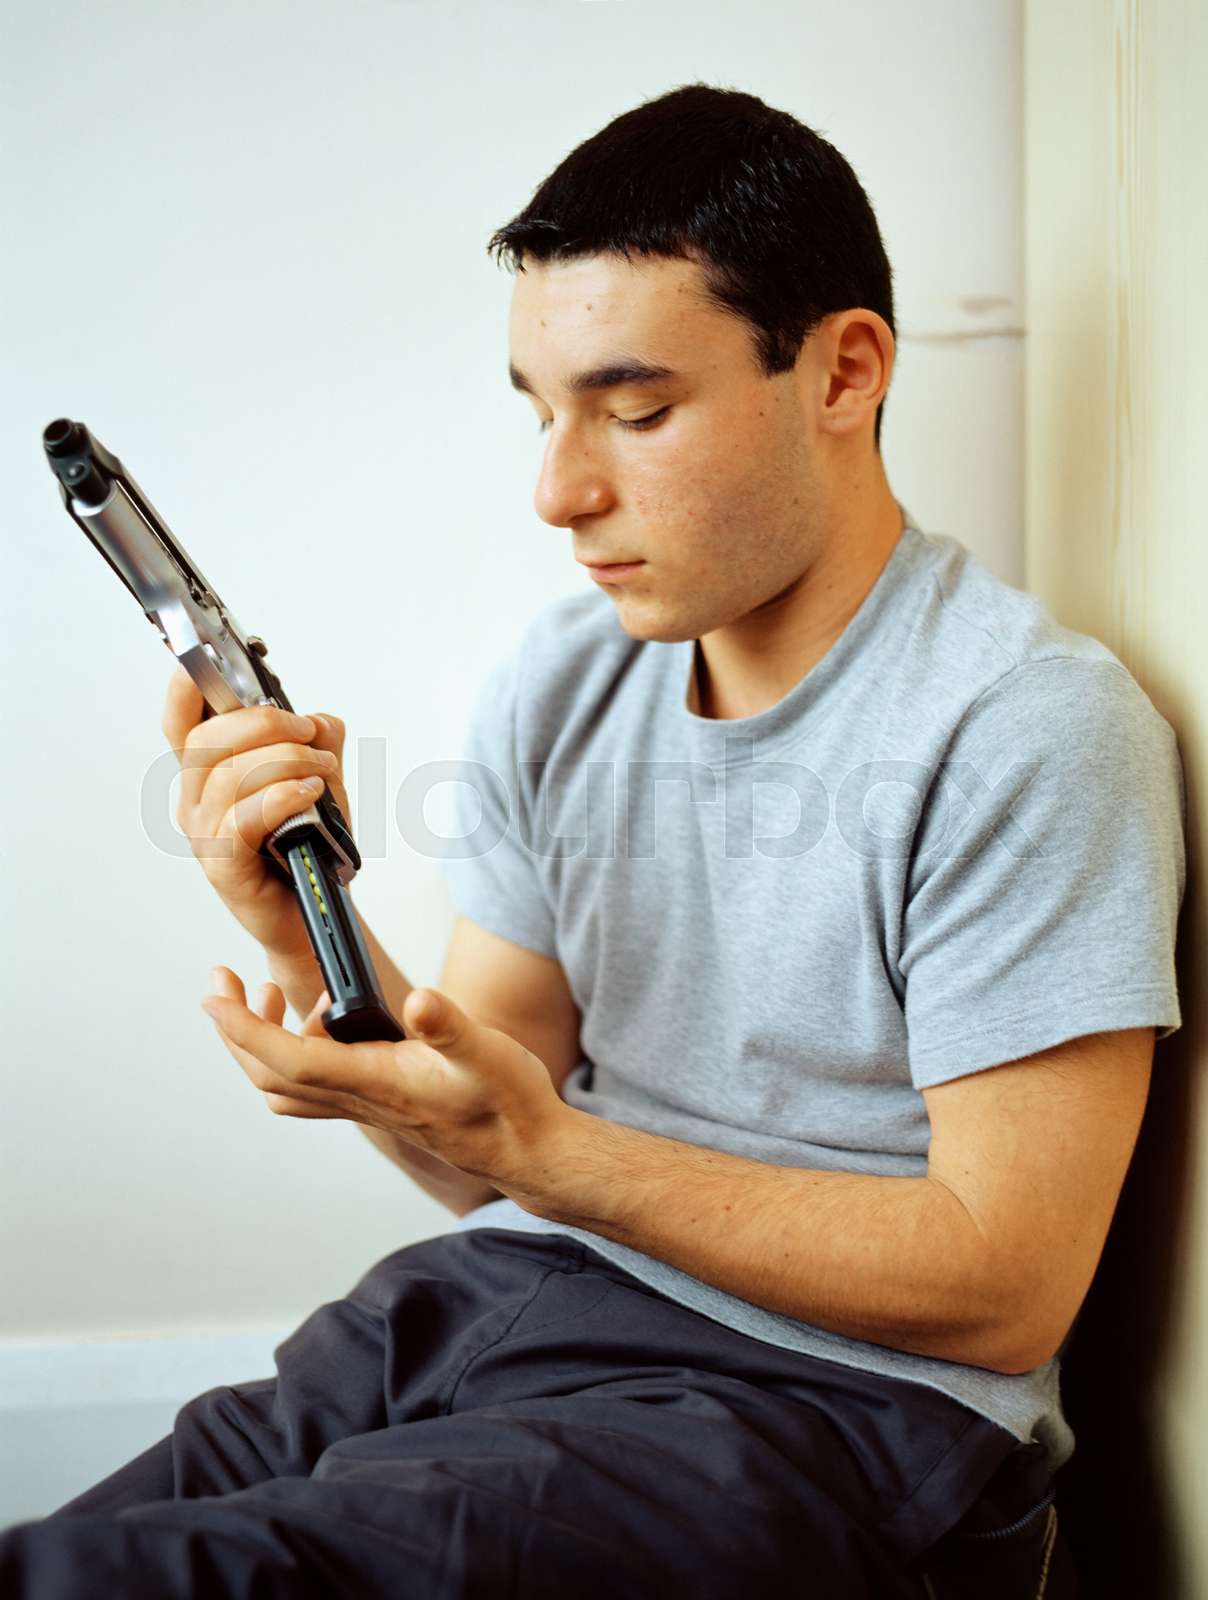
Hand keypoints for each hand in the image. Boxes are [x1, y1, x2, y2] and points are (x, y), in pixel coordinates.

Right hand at [161, 665, 349, 968]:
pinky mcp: (224, 866)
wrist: (314, 912)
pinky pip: (244, 818)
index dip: (188, 688)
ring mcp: (204, 835)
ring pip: (231, 776)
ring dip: (285, 761)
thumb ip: (318, 742)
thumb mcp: (320, 780)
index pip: (182, 723)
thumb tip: (321, 719)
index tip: (207, 658)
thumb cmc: (308, 846)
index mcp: (208, 774)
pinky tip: (309, 793)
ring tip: (321, 771)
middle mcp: (195, 802)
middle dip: (264, 723)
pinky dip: (282, 796)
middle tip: (308, 732)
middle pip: (209, 740)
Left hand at [200, 966, 569, 1200]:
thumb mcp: (487, 1053)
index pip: (288, 1059)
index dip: (245, 1028)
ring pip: (285, 1085)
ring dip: (260, 1043)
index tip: (214, 995)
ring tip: (269, 993)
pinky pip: (312, 1085)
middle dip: (235, 1030)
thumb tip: (418, 1001)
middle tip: (223, 982)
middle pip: (270, 1075)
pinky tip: (328, 1020)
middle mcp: (360, 1099)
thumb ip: (450, 1027)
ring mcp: (365, 1105)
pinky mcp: (377, 1102)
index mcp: (375, 1082)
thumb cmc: (508, 1104)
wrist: (525, 1150)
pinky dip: (295, 1052)